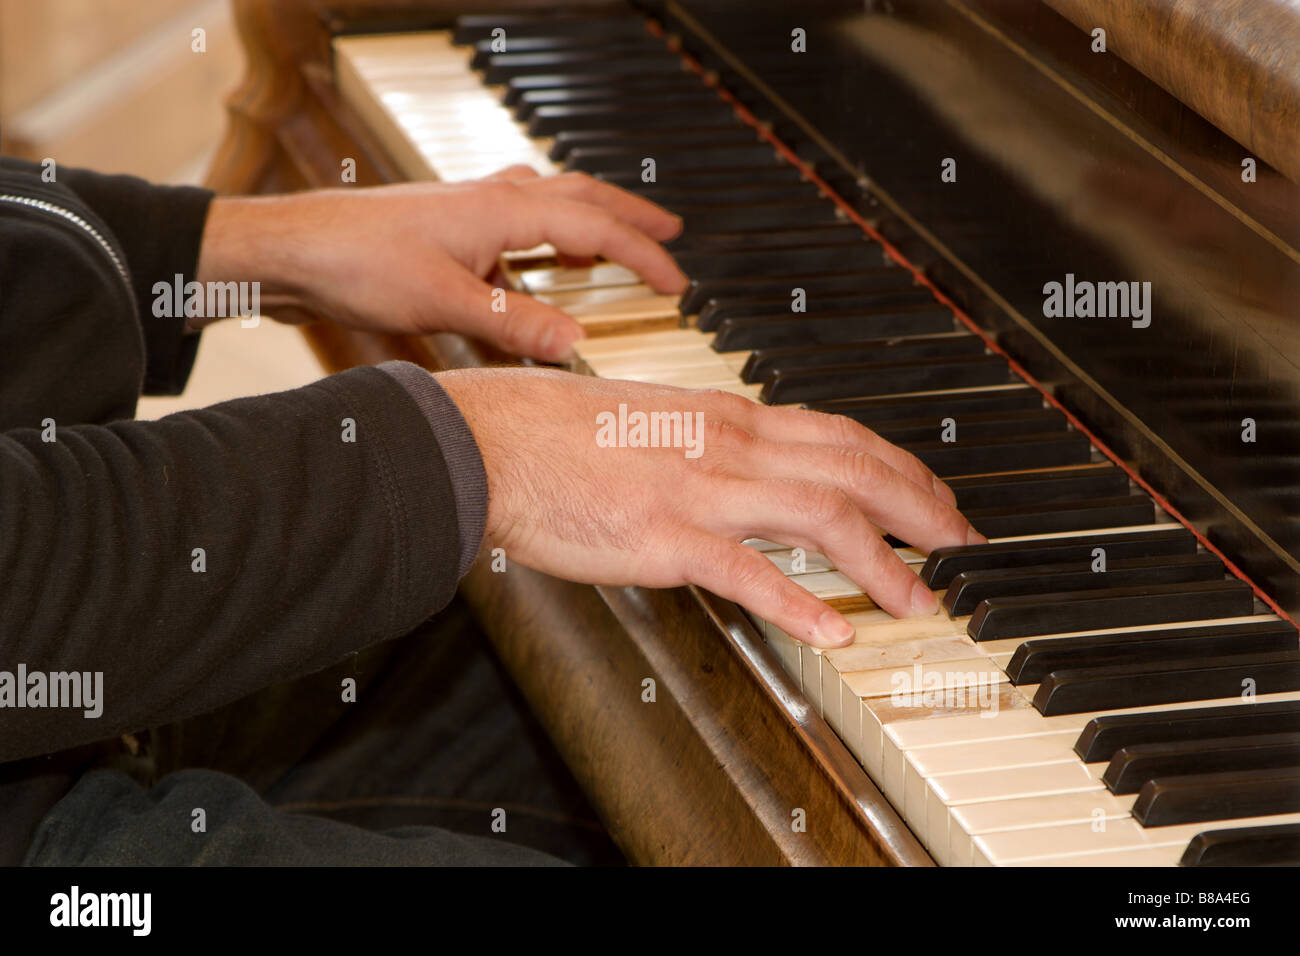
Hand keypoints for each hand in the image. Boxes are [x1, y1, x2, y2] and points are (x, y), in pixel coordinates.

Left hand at [196, 167, 685, 359]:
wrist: (292, 249)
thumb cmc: (356, 261)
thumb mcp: (444, 301)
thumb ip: (514, 324)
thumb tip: (575, 342)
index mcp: (500, 210)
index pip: (595, 226)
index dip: (642, 253)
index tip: (677, 281)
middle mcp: (490, 201)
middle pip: (580, 196)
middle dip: (630, 217)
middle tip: (670, 232)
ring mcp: (468, 211)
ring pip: (547, 203)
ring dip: (588, 220)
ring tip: (612, 245)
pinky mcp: (446, 231)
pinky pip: (512, 223)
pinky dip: (540, 237)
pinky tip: (530, 265)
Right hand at [436, 367, 982, 647]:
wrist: (489, 442)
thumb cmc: (556, 431)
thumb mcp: (649, 417)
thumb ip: (704, 438)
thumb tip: (745, 465)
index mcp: (724, 414)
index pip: (838, 433)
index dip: (899, 467)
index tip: (933, 496)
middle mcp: (727, 443)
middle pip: (852, 468)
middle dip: (921, 508)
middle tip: (962, 547)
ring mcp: (699, 488)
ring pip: (820, 516)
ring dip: (882, 561)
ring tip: (921, 598)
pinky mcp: (662, 536)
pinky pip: (746, 572)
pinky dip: (797, 604)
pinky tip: (832, 632)